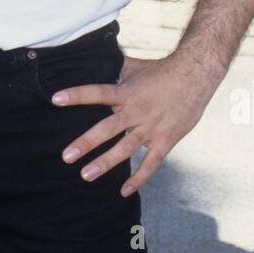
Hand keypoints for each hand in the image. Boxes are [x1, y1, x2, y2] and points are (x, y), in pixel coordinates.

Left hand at [53, 46, 222, 193]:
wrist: (197, 76)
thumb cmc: (162, 70)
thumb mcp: (135, 67)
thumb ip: (114, 70)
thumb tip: (93, 61)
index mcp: (127, 92)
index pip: (98, 92)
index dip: (77, 95)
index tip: (56, 99)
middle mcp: (137, 111)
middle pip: (108, 128)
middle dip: (87, 142)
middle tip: (66, 156)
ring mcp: (152, 127)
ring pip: (126, 148)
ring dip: (105, 163)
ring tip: (86, 175)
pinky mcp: (166, 140)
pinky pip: (151, 163)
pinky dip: (139, 178)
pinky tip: (124, 191)